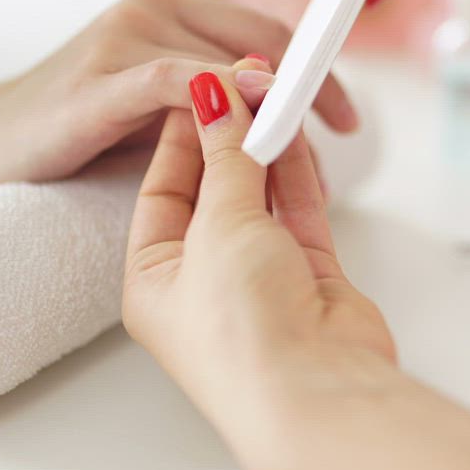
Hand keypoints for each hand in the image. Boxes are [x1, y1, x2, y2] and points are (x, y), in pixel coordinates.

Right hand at [0, 0, 358, 185]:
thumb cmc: (75, 132)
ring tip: (305, 161)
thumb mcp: (157, 108)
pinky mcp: (105, 76)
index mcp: (170, 6)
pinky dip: (229, 105)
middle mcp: (152, 4)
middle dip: (310, 93)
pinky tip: (256, 133)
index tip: (346, 116)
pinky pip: (184, 84)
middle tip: (341, 137)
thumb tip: (283, 116)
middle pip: (263, 43)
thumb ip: (212, 99)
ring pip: (233, 65)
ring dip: (278, 115)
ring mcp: (127, 33)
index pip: (267, 30)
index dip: (315, 70)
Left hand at [122, 64, 469, 469]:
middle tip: (246, 78)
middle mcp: (203, 276)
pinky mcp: (308, 274)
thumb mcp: (217, 228)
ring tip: (275, 90)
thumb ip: (224, 157)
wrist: (315, 391)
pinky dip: (298, 169)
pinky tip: (295, 128)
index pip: (162, 185)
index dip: (184, 130)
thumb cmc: (243, 334)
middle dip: (230, 132)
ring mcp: (258, 275)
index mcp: (154, 277)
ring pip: (261, 193)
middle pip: (214, 185)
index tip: (205, 82)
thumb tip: (214, 96)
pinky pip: (299, 208)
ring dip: (267, 144)